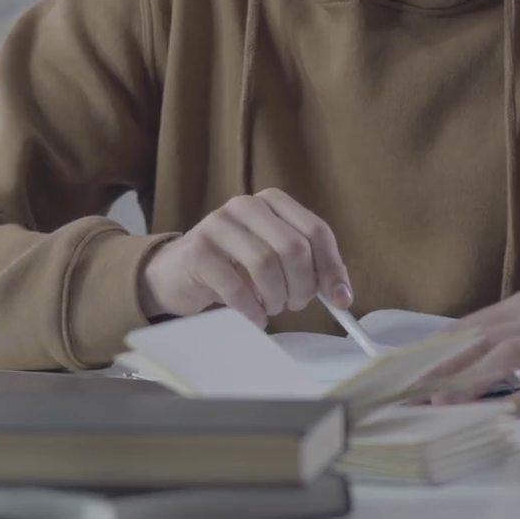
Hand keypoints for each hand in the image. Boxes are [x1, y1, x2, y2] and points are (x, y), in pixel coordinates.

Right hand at [138, 189, 352, 326]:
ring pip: (266, 265)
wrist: (178, 272)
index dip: (332, 268)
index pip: (316, 230)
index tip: (340, 300)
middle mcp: (246, 205)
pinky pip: (237, 287)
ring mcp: (219, 224)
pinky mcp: (199, 250)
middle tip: (295, 304)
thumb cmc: (235, 268)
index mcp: (272, 202)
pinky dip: (252, 310)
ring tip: (271, 308)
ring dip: (276, 298)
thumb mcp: (274, 259)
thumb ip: (308, 268)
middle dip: (302, 287)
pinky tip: (253, 316)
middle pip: (294, 248)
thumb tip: (341, 295)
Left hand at [421, 280, 519, 416]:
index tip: (404, 370)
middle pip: (483, 338)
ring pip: (512, 354)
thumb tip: (466, 349)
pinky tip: (510, 413)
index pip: (471, 326)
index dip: (436, 349)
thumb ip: (513, 328)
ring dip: (475, 376)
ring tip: (447, 399)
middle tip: (411, 389)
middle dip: (444, 365)